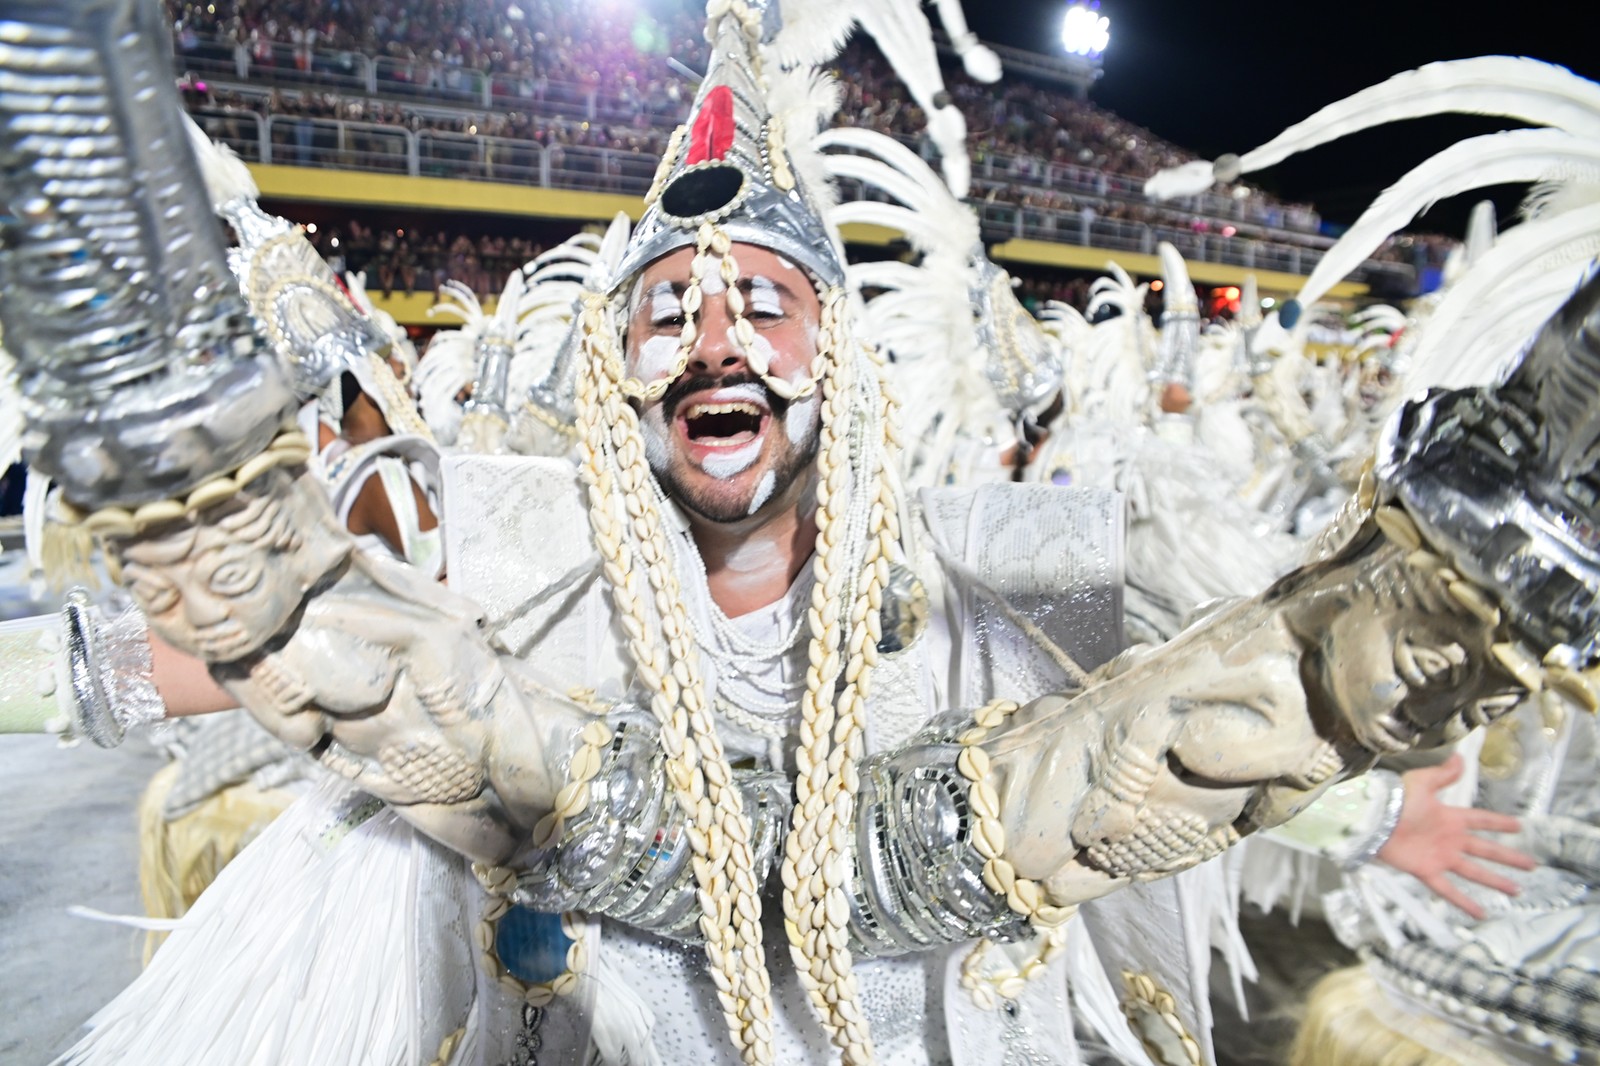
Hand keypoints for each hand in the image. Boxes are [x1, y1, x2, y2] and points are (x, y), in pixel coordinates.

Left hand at [1376, 754, 1536, 918]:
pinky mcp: (1426, 871)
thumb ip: (1442, 775)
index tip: (1519, 826)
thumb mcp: (1421, 783)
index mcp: (1449, 817)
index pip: (1481, 820)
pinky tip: (1481, 914)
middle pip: (1486, 849)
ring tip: (1516, 891)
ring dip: (1495, 881)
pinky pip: (1449, 890)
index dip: (1499, 823)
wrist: (1372, 820)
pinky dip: (1464, 902)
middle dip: (1508, 857)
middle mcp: (1449, 839)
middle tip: (1531, 865)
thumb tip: (1460, 758)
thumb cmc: (1394, 800)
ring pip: (1474, 872)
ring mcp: (1439, 857)